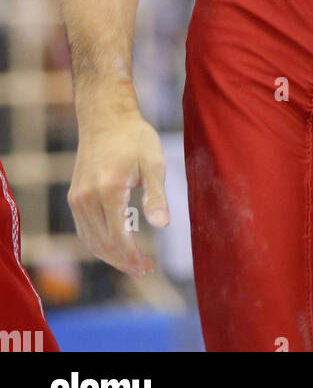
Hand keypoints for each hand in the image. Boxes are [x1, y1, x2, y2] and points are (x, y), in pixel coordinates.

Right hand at [68, 106, 169, 276]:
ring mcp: (77, 198)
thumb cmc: (134, 138)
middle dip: (124, 262)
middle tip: (145, 269)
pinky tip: (116, 247)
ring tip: (133, 264)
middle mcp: (87, 198)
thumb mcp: (153, 162)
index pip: (118, 238)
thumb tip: (162, 225)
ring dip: (111, 257)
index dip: (133, 257)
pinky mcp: (75, 197)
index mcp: (109, 190)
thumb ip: (156, 195)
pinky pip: (84, 230)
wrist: (105, 118)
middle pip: (103, 244)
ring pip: (91, 241)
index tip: (149, 266)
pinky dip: (99, 244)